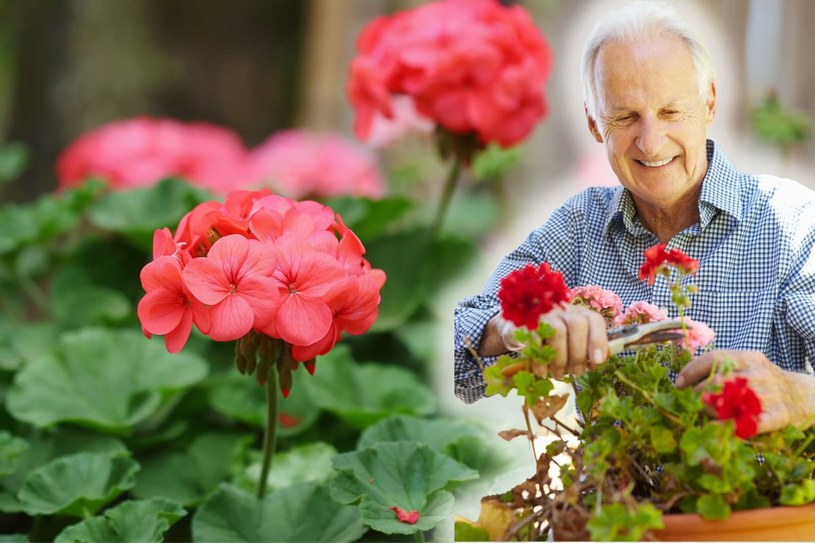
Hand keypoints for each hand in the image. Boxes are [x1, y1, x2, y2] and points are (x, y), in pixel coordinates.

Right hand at [480, 305, 607, 377]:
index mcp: (577, 312)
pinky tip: (542, 372)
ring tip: (559, 374)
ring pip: (558, 331)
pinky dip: (541, 359)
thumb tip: (596, 363)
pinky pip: (536, 339)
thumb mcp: (568, 341)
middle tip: (576, 372)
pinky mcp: (526, 322)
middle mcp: (562, 308)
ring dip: (561, 358)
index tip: (598, 362)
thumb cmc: (548, 338)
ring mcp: (543, 313)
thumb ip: (583, 348)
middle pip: (577, 324)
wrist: (516, 329)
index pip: (594, 320)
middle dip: (579, 353)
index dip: (598, 340)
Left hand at [676, 350, 814, 432]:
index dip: (691, 371)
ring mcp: (769, 394)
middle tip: (689, 403)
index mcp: (749, 357)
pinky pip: (747, 424)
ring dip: (709, 411)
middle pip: (717, 381)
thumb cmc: (764, 382)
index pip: (713, 358)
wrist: (804, 395)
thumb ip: (721, 368)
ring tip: (704, 414)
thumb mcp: (747, 366)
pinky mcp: (778, 416)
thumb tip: (684, 379)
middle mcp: (758, 373)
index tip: (678, 384)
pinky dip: (729, 428)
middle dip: (696, 394)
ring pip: (728, 402)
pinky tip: (720, 428)